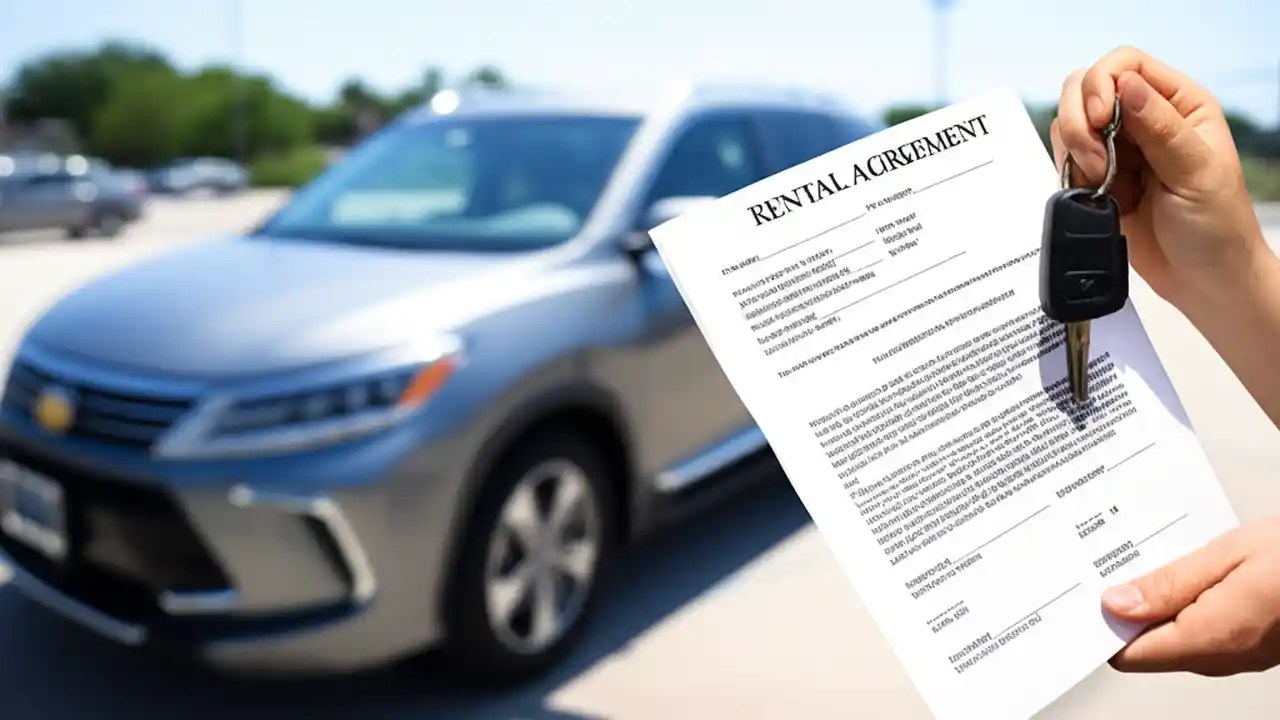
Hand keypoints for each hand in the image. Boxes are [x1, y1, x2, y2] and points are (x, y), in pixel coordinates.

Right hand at [1051, 46, 1268, 312]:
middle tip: (1099, 161)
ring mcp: (1117, 148)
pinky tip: (1099, 197)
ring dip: (1075, 152)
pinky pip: (1064, 160)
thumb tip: (1126, 86)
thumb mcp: (1195, 172)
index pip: (1126, 64)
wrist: (1203, 281)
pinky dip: (1070, 175)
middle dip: (1079, 121)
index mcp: (1179, 104)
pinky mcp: (1096, 178)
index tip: (1098, 118)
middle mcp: (1144, 119)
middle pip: (1085, 87)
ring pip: (1068, 124)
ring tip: (1105, 184)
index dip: (1101, 82)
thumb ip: (1159, 128)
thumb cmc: (1216, 227)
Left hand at [1101, 517, 1279, 675]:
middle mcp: (1227, 655)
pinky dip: (1187, 610)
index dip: (1107, 626)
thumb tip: (1117, 604)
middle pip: (1153, 648)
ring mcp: (1243, 654)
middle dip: (1131, 611)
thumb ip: (1170, 583)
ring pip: (1178, 641)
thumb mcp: (1229, 554)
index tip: (1092, 595)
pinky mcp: (1254, 644)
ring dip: (1161, 607)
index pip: (1132, 654)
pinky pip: (1203, 635)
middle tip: (1122, 568)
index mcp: (1212, 636)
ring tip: (1158, 563)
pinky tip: (1190, 576)